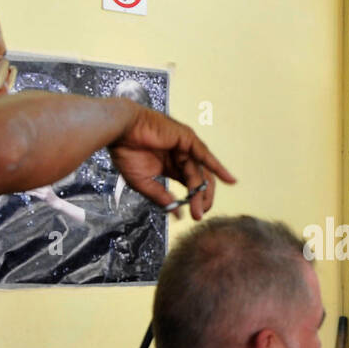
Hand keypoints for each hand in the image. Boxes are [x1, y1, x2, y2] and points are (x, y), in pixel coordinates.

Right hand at [108, 106, 235, 219]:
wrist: (119, 131)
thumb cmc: (126, 152)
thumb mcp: (144, 182)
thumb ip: (161, 197)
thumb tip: (178, 215)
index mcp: (171, 166)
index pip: (189, 185)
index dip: (193, 200)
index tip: (193, 216)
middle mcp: (181, 156)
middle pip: (198, 180)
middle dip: (200, 199)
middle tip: (199, 215)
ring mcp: (185, 147)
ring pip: (200, 173)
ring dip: (202, 191)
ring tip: (203, 208)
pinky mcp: (187, 139)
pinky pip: (205, 156)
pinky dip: (217, 167)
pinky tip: (229, 180)